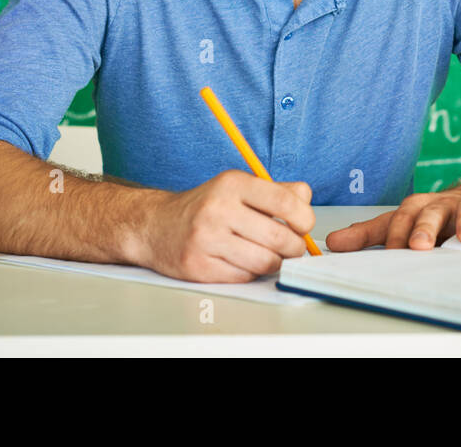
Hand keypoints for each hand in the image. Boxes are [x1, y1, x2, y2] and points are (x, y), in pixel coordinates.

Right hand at [143, 170, 314, 281]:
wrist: (155, 226)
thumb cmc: (204, 207)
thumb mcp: (237, 187)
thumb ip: (276, 190)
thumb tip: (306, 199)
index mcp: (232, 184)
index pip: (285, 201)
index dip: (304, 218)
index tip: (304, 225)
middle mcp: (218, 209)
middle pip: (279, 238)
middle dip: (294, 248)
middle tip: (292, 248)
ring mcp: (207, 240)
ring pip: (265, 262)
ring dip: (274, 263)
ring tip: (268, 255)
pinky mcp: (200, 267)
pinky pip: (245, 277)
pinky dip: (251, 273)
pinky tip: (243, 262)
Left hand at [325, 184, 460, 251]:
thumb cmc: (433, 214)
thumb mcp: (400, 222)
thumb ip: (368, 234)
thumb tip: (331, 243)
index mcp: (414, 209)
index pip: (399, 220)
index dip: (395, 236)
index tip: (391, 255)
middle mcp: (437, 204)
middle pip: (428, 213)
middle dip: (424, 229)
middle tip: (420, 246)